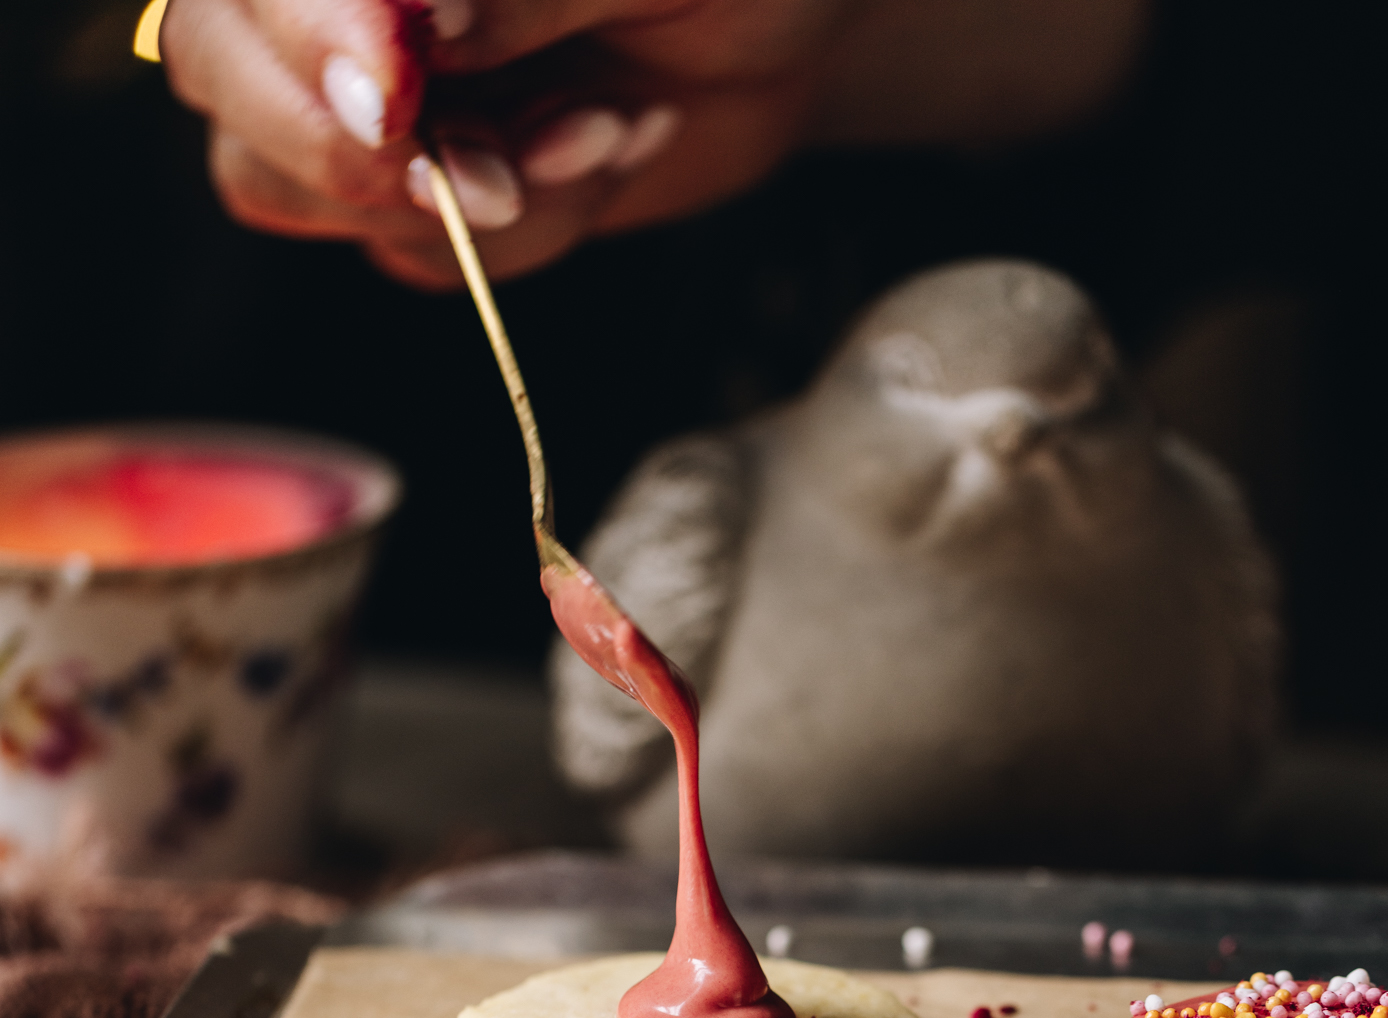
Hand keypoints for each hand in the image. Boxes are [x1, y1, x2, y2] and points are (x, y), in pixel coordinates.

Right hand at [159, 0, 856, 287]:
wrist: (793, 16)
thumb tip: (413, 26)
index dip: (306, 45)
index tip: (393, 99)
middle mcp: (340, 6)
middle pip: (229, 89)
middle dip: (363, 153)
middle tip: (487, 170)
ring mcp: (379, 97)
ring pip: (316, 195)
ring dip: (474, 196)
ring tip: (596, 127)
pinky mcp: (436, 190)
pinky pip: (427, 257)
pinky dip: (534, 225)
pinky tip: (607, 142)